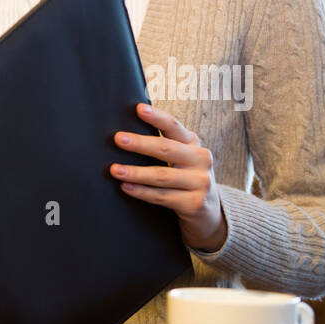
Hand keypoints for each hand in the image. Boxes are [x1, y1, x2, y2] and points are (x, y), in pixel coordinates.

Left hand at [111, 102, 227, 252]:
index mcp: (193, 143)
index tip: (139, 109)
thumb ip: (165, 146)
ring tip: (115, 170)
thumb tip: (127, 135)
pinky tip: (126, 187)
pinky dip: (142, 192)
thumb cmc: (186, 179)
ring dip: (136, 172)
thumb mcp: (183, 159)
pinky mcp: (195, 204)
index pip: (173, 126)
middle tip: (118, 139)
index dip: (157, 117)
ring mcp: (200, 182)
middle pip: (166, 149)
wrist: (209, 214)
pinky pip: (163, 196)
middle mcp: (201, 160)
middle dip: (140, 143)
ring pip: (162, 175)